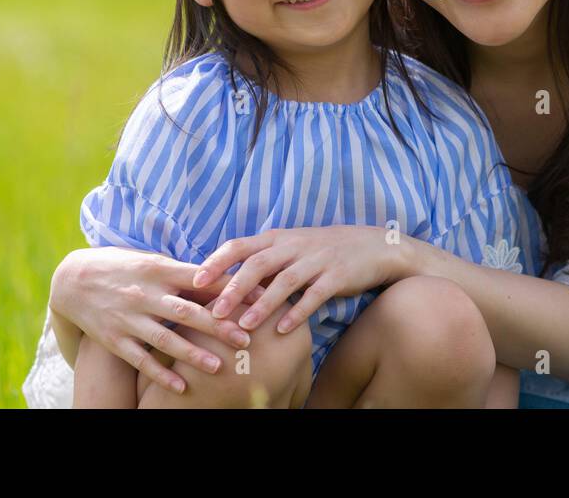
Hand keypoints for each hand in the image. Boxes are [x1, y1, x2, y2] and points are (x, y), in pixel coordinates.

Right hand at [50, 246, 267, 394]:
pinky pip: (139, 359)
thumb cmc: (124, 266)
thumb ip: (183, 274)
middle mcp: (145, 293)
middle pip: (187, 312)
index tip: (257, 299)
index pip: (201, 279)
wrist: (73, 278)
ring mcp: (128, 317)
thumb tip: (223, 281)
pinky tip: (180, 387)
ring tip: (218, 367)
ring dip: (192, 354)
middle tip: (245, 340)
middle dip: (217, 327)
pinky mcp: (113, 338)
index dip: (230, 289)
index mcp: (159, 269)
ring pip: (164, 339)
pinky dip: (159, 375)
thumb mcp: (153, 261)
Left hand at [191, 225, 407, 335]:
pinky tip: (282, 330)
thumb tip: (225, 280)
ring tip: (244, 326)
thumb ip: (264, 262)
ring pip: (284, 281)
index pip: (240, 245)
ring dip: (262, 305)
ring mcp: (316, 260)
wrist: (374, 245)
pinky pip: (314, 295)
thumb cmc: (324, 250)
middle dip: (234, 288)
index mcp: (278, 238)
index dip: (217, 262)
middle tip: (214, 312)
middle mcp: (294, 246)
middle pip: (258, 264)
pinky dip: (297, 312)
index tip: (194, 281)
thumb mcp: (292, 247)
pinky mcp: (337, 276)